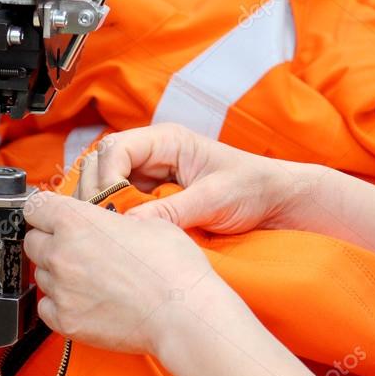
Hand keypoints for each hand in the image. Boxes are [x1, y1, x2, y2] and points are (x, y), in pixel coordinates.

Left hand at [24, 192, 231, 356]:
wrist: (183, 314)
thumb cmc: (173, 268)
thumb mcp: (145, 222)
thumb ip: (109, 220)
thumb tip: (104, 224)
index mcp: (76, 221)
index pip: (35, 208)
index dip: (45, 212)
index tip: (52, 217)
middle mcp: (61, 253)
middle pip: (32, 242)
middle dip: (49, 242)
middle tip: (75, 249)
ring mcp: (60, 290)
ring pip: (41, 275)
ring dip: (56, 274)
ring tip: (88, 279)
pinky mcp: (65, 321)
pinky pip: (46, 308)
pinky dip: (59, 305)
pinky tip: (83, 302)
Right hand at [77, 124, 317, 233]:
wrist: (277, 204)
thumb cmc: (254, 190)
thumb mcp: (214, 200)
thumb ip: (171, 212)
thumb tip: (131, 225)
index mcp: (167, 141)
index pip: (116, 148)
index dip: (105, 177)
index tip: (109, 208)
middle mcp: (153, 154)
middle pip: (101, 164)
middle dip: (96, 192)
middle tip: (102, 223)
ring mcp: (150, 176)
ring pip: (106, 183)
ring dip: (102, 206)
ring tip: (109, 230)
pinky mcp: (152, 197)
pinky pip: (121, 203)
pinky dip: (115, 217)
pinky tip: (120, 234)